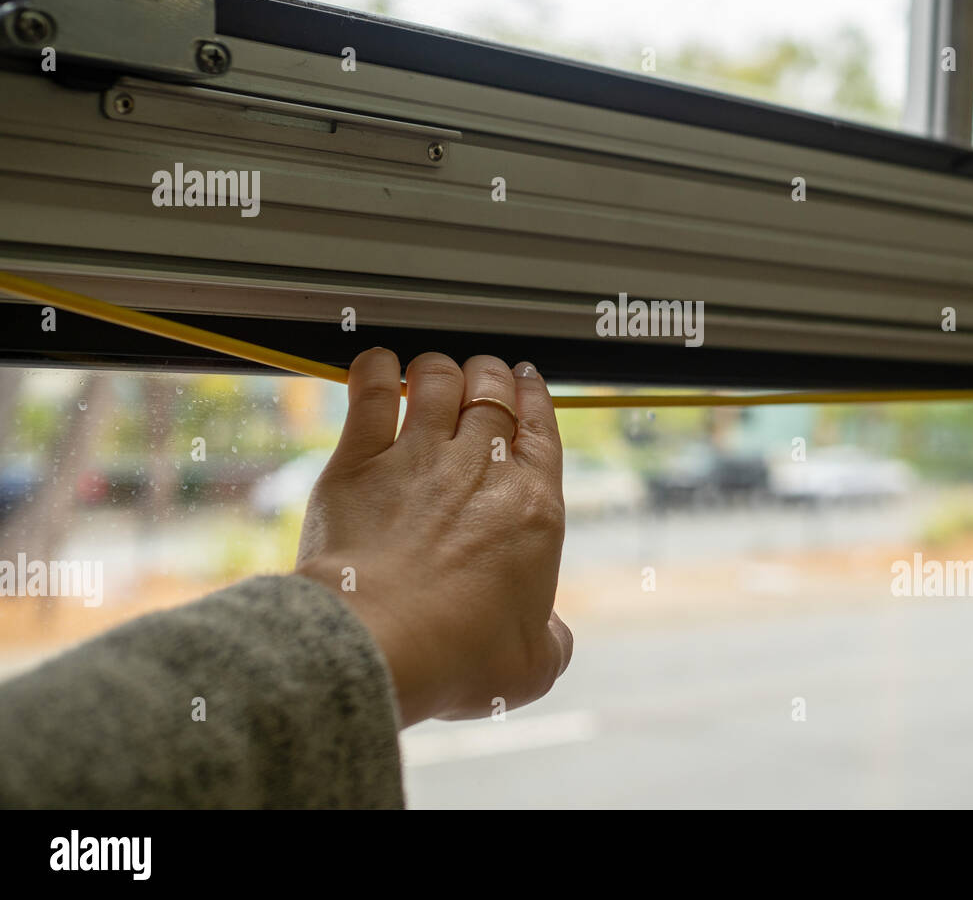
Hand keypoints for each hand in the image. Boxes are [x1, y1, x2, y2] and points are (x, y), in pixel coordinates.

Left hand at [294, 348, 572, 725]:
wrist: (380, 644)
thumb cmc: (457, 655)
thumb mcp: (532, 666)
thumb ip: (552, 641)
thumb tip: (553, 637)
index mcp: (534, 506)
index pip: (542, 425)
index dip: (534, 395)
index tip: (527, 382)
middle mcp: (482, 468)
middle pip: (492, 390)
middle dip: (489, 375)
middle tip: (481, 378)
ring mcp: (418, 456)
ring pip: (438, 378)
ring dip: (439, 370)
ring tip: (432, 375)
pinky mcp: (360, 461)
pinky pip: (372, 389)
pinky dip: (376, 370)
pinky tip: (376, 367)